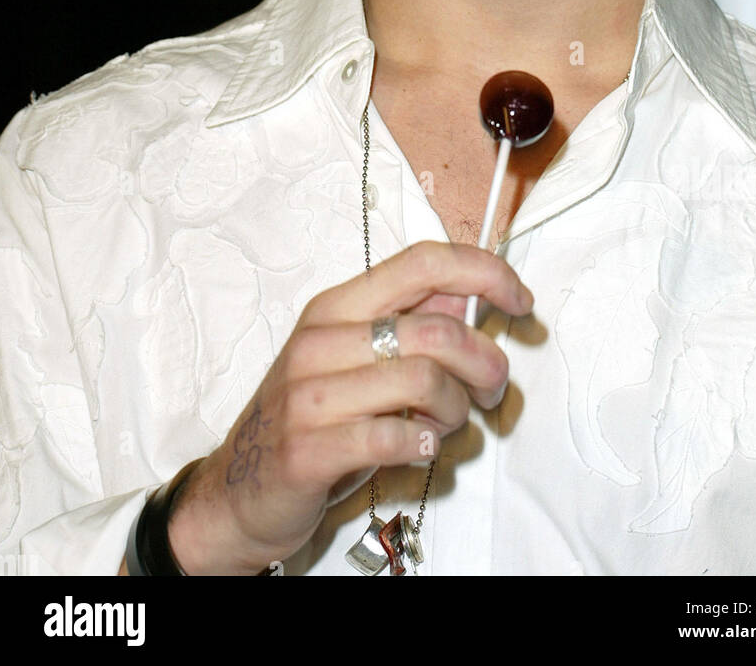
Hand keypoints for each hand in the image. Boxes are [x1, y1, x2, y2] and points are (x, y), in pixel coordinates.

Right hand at [165, 241, 532, 573]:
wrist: (235, 492)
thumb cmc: (307, 420)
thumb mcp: (355, 359)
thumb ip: (411, 322)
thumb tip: (473, 291)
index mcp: (337, 307)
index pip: (422, 262)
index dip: (484, 273)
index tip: (519, 300)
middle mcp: (321, 340)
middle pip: (436, 329)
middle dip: (486, 363)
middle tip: (492, 391)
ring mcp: (309, 393)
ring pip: (423, 381)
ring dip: (455, 410)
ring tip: (446, 425)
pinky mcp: (308, 448)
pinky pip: (393, 436)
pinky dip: (423, 446)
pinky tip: (419, 448)